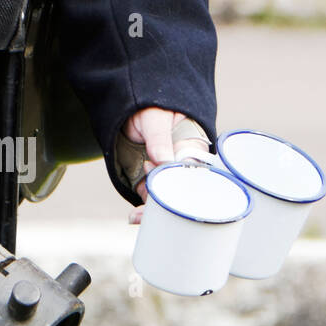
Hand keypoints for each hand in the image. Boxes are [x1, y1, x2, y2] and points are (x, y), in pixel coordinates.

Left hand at [122, 107, 210, 223]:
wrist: (131, 111)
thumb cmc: (150, 107)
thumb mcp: (154, 116)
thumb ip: (158, 136)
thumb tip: (163, 160)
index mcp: (193, 147)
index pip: (194, 170)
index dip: (184, 182)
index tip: (172, 191)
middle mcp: (183, 165)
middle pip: (182, 190)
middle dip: (169, 203)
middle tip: (153, 210)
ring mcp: (167, 175)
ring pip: (167, 198)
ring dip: (154, 210)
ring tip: (138, 217)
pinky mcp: (151, 181)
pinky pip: (151, 199)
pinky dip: (145, 209)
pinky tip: (136, 217)